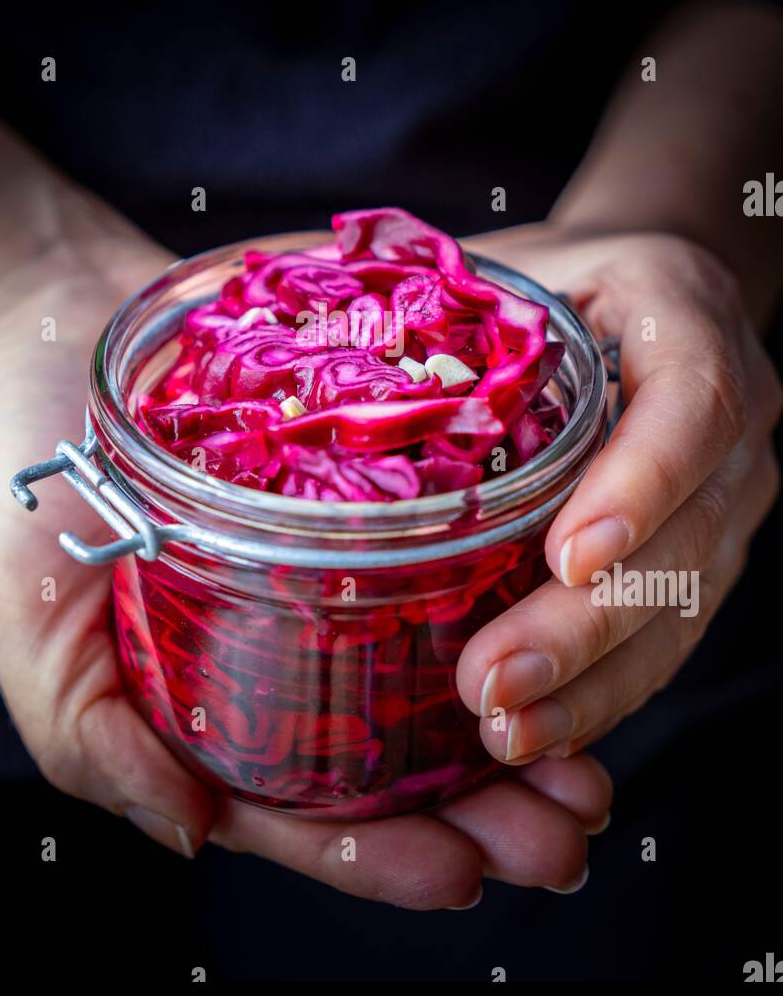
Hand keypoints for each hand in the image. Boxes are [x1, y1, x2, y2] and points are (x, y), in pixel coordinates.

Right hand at [0, 233, 610, 907]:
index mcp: (205, 705)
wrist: (59, 319)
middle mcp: (282, 652)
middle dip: (482, 808)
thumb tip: (190, 831)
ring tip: (595, 760)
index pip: (297, 810)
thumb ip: (90, 731)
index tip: (460, 872)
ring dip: (520, 720)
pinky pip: (449, 551)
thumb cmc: (26, 471)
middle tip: (565, 829)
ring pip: (436, 672)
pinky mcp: (368, 490)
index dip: (375, 854)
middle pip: (393, 760)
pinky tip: (568, 612)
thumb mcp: (23, 611)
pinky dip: (508, 591)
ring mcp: (330, 574)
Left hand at [457, 224, 781, 762]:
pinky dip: (602, 691)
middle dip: (585, 625)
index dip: (639, 486)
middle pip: (685, 537)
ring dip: (594, 682)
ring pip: (682, 608)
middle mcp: (730, 421)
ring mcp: (728, 498)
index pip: (691, 405)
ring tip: (506, 730)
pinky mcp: (706, 556)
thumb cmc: (556, 279)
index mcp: (685, 322)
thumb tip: (265, 306)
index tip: (567, 555)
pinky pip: (667, 637)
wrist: (641, 292)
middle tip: (494, 683)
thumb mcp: (510, 265)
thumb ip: (437, 299)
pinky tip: (537, 729)